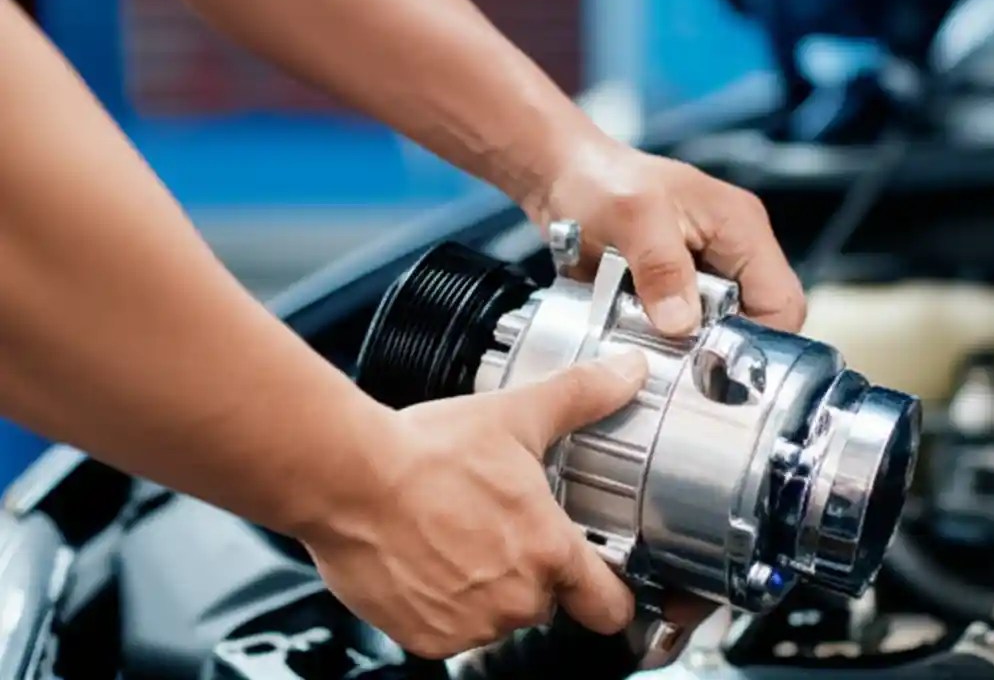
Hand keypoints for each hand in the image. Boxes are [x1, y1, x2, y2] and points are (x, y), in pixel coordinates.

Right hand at [298, 350, 649, 658]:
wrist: (347, 478)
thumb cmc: (425, 452)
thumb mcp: (515, 416)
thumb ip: (582, 396)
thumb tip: (628, 371)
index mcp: (550, 551)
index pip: (610, 606)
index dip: (611, 593)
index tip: (602, 579)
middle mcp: (517, 599)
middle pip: (547, 602)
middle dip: (530, 572)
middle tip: (499, 529)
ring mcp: (471, 625)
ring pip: (497, 616)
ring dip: (486, 588)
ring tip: (457, 537)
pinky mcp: (427, 640)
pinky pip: (450, 632)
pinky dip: (442, 605)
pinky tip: (427, 560)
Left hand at [522, 137, 805, 335]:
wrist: (562, 177)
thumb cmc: (600, 180)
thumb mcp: (631, 215)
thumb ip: (661, 266)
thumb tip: (682, 324)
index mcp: (742, 229)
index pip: (783, 303)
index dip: (760, 341)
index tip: (716, 364)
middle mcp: (733, 254)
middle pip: (755, 324)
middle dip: (720, 348)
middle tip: (677, 363)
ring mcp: (706, 274)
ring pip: (719, 333)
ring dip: (688, 349)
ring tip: (652, 351)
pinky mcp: (676, 291)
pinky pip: (685, 331)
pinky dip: (664, 343)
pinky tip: (637, 342)